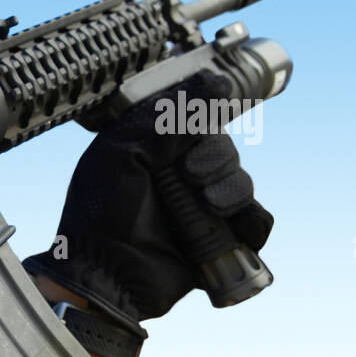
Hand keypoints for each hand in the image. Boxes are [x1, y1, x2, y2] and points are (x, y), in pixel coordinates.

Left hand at [23, 69, 273, 326]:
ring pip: (242, 185)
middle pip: (226, 150)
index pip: (200, 122)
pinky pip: (255, 222)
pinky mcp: (216, 240)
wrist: (105, 274)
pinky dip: (250, 223)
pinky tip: (232, 228)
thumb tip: (218, 81)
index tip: (193, 135)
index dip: (204, 125)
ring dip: (230, 192)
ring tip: (205, 208)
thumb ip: (168, 118)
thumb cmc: (100, 213)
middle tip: (189, 177)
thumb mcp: (123, 152)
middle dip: (215, 161)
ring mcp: (198, 209)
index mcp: (155, 150)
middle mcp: (178, 176)